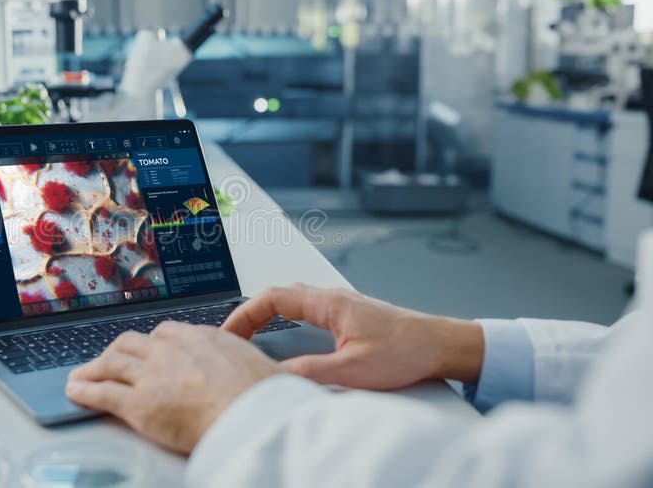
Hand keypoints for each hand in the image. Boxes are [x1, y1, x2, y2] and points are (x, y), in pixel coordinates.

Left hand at [66, 321, 281, 452]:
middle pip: (134, 342)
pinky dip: (84, 391)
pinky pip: (102, 392)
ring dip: (93, 368)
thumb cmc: (266, 399)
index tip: (148, 348)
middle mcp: (174, 351)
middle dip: (119, 350)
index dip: (153, 343)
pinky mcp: (138, 403)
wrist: (255, 415)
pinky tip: (76, 392)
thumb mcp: (265, 370)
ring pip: (112, 363)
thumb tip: (277, 377)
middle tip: (111, 358)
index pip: (168, 333)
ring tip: (83, 374)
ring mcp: (153, 375)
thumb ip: (254, 369)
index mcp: (205, 338)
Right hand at [222, 284, 483, 389]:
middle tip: (233, 334)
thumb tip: (274, 376)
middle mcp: (332, 297)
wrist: (442, 344)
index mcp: (328, 303)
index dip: (243, 315)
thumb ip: (310, 372)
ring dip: (269, 313)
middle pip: (278, 294)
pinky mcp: (352, 315)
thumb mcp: (352, 369)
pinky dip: (287, 318)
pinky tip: (290, 335)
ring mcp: (342, 304)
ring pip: (294, 299)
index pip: (271, 298)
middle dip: (250, 313)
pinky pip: (308, 308)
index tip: (228, 333)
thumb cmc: (407, 350)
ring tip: (253, 333)